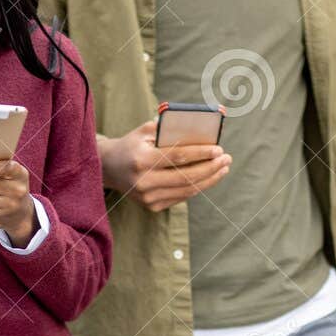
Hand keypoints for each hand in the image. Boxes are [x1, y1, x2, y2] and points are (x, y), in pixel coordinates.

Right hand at [100, 119, 230, 211]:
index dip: (201, 153)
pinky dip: (197, 187)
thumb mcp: (147, 130)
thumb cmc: (133, 144)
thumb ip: (171, 128)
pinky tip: (208, 177)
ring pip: (187, 190)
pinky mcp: (151, 206)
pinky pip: (181, 197)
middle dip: (211, 168)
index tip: (219, 149)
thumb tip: (202, 129)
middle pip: (186, 177)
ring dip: (209, 180)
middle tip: (226, 159)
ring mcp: (147, 197)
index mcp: (141, 159)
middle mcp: (143, 181)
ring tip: (223, 168)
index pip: (177, 157)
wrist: (109, 168)